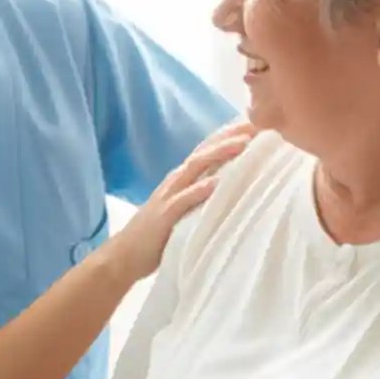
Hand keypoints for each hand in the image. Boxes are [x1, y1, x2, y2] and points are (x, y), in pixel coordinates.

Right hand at [104, 121, 255, 281]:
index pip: (207, 149)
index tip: (254, 123)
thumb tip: (231, 189)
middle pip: (204, 151)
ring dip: (220, 154)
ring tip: (243, 144)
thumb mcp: (183, 208)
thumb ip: (201, 195)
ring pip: (195, 167)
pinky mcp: (163, 216)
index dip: (229, 134)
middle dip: (229, 135)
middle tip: (256, 123)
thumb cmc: (158, 234)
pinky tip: (216, 183)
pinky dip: (199, 190)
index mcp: (181, 178)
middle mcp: (176, 181)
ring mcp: (168, 196)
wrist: (124, 255)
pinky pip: (182, 200)